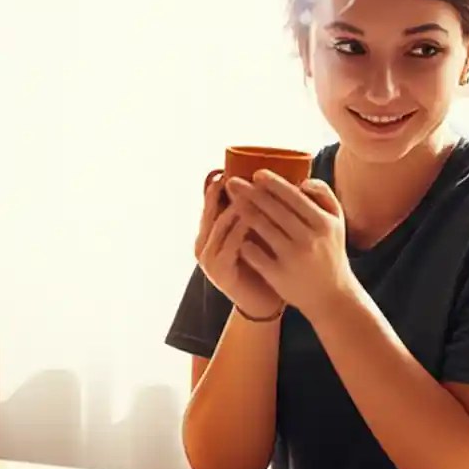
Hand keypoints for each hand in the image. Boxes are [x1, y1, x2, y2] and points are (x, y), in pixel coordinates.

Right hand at [194, 173, 284, 319]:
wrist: (263, 301)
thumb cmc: (264, 264)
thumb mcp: (255, 233)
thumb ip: (252, 211)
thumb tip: (265, 180)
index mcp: (210, 232)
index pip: (209, 203)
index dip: (215, 185)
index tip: (227, 167)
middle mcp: (203, 243)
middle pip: (209, 210)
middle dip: (220, 191)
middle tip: (234, 174)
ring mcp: (208, 258)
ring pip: (218, 225)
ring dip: (233, 207)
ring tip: (248, 191)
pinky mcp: (219, 272)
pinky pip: (229, 245)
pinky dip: (240, 230)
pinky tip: (253, 219)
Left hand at [225, 170, 356, 318]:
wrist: (332, 297)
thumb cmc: (331, 253)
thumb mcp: (337, 223)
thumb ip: (324, 195)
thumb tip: (302, 180)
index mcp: (323, 223)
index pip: (293, 197)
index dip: (273, 183)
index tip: (256, 173)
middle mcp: (309, 239)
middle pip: (274, 210)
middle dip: (251, 193)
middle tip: (233, 182)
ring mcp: (293, 258)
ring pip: (262, 228)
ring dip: (244, 211)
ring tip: (232, 201)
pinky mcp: (279, 275)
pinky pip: (255, 253)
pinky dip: (243, 240)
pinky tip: (232, 230)